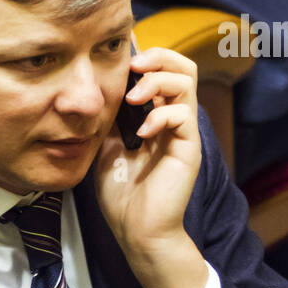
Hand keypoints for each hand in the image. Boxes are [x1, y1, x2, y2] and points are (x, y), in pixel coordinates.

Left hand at [94, 45, 206, 287]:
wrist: (137, 230)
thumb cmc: (123, 193)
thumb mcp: (106, 145)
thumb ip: (110, 117)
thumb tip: (98, 88)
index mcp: (158, 115)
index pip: (164, 70)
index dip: (146, 57)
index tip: (120, 60)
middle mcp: (175, 119)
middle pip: (184, 67)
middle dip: (158, 57)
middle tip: (134, 66)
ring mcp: (184, 133)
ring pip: (187, 82)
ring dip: (157, 81)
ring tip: (134, 98)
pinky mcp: (188, 149)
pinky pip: (183, 115)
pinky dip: (160, 115)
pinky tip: (141, 134)